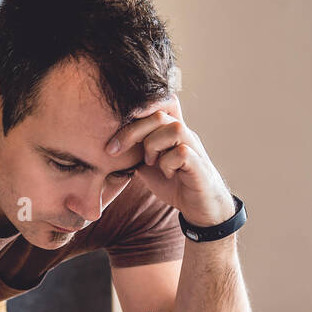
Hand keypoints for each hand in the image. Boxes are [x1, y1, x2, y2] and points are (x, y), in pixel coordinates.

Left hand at [106, 95, 235, 227]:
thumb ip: (134, 152)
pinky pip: (182, 153)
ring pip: (174, 129)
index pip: (158, 105)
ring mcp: (194, 148)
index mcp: (170, 131)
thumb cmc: (174, 183)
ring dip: (153, 145)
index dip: (139, 108)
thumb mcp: (146, 166)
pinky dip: (168, 163)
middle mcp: (184, 134)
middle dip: (132, 132)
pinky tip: (168, 174)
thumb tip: (111, 144)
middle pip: (159, 115)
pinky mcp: (199, 166)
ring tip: (149, 162)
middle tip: (114, 150)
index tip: (115, 127)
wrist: (199, 206)